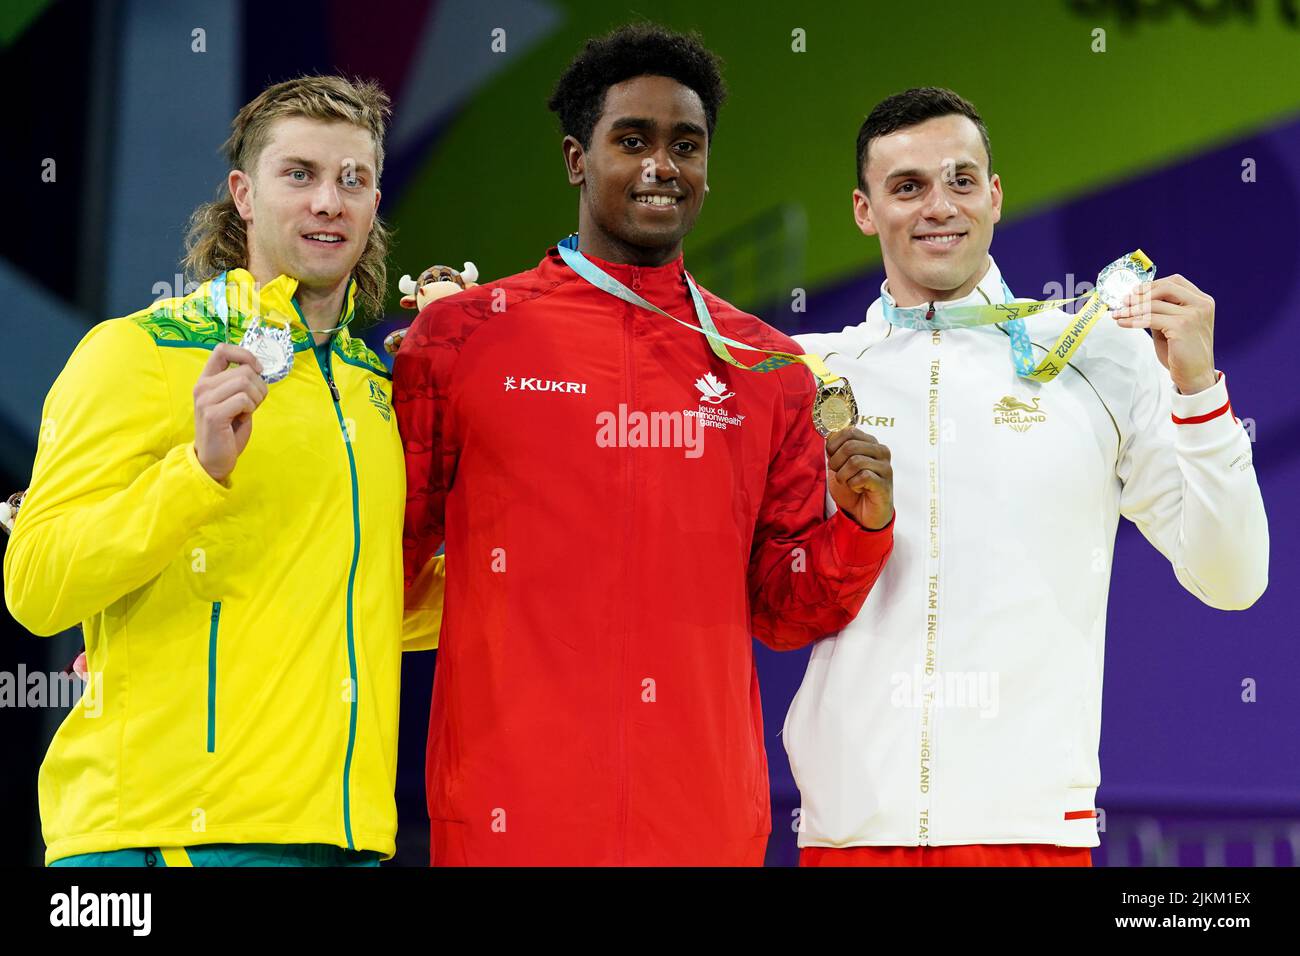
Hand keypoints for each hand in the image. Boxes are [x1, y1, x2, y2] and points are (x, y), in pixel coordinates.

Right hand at [193, 343, 267, 482]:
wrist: (213, 459)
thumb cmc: (227, 430)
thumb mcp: (233, 401)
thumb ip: (239, 384)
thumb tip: (258, 369)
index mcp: (206, 380)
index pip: (222, 350)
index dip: (245, 355)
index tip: (257, 369)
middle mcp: (202, 387)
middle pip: (243, 369)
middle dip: (259, 386)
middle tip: (254, 403)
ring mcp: (206, 400)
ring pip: (245, 382)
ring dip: (257, 397)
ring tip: (248, 411)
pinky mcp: (213, 414)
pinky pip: (244, 399)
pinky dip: (251, 408)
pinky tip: (243, 418)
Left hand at [825, 427, 893, 530]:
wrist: (863, 513)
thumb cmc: (852, 487)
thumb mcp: (839, 464)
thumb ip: (835, 448)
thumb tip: (829, 434)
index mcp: (870, 443)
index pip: (849, 431)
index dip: (833, 444)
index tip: (831, 457)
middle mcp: (881, 451)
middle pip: (850, 446)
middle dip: (836, 462)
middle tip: (838, 473)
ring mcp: (885, 467)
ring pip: (855, 461)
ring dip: (843, 475)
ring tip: (847, 482)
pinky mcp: (884, 483)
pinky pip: (862, 477)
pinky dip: (853, 485)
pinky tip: (858, 489)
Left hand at [1109, 275, 1216, 394]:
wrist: (1195, 375)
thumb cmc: (1182, 352)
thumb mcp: (1173, 325)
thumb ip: (1162, 311)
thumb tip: (1136, 300)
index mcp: (1202, 301)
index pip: (1175, 282)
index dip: (1152, 284)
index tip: (1134, 291)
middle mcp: (1200, 304)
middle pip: (1165, 288)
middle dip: (1141, 293)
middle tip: (1123, 300)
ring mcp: (1193, 315)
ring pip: (1154, 305)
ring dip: (1131, 309)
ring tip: (1117, 313)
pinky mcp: (1181, 327)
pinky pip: (1150, 319)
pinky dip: (1133, 320)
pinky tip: (1122, 323)